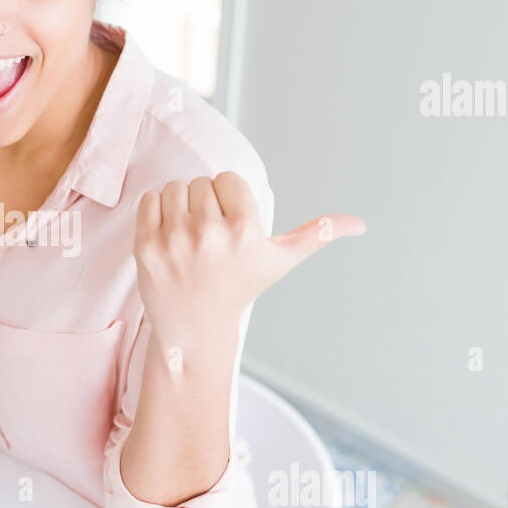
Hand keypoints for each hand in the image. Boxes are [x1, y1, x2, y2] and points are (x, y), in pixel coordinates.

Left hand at [134, 171, 364, 358]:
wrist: (194, 328)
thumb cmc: (238, 289)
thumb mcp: (280, 262)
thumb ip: (317, 235)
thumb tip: (360, 224)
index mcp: (245, 231)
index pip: (229, 179)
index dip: (229, 199)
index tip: (230, 225)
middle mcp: (210, 234)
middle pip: (201, 183)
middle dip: (205, 203)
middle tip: (208, 236)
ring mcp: (175, 240)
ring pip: (174, 188)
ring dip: (179, 205)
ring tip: (188, 236)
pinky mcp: (146, 247)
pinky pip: (148, 200)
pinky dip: (156, 212)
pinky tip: (168, 237)